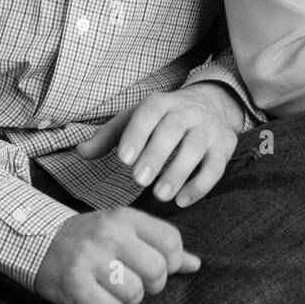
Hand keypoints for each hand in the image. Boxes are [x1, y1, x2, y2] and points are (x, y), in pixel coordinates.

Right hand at [34, 207, 199, 303]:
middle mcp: (109, 234)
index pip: (170, 241)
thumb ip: (160, 245)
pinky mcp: (74, 283)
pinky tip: (99, 299)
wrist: (40, 242)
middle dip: (153, 285)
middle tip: (139, 283)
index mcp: (125, 217)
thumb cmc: (92, 239)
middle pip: (157, 270)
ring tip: (115, 290)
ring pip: (135, 293)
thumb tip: (196, 264)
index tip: (160, 267)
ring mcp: (90, 258)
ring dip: (129, 300)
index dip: (173, 262)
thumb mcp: (125, 231)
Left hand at [75, 84, 241, 206]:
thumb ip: (108, 137)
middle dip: (156, 154)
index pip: (149, 112)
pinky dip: (201, 184)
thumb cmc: (164, 118)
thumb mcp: (135, 120)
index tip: (123, 159)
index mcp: (161, 103)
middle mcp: (186, 112)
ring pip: (195, 147)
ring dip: (178, 171)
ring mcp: (207, 129)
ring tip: (160, 195)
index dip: (136, 134)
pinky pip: (216, 166)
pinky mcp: (223, 147)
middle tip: (138, 181)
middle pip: (173, 129)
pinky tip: (183, 200)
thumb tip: (80, 151)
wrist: (212, 103)